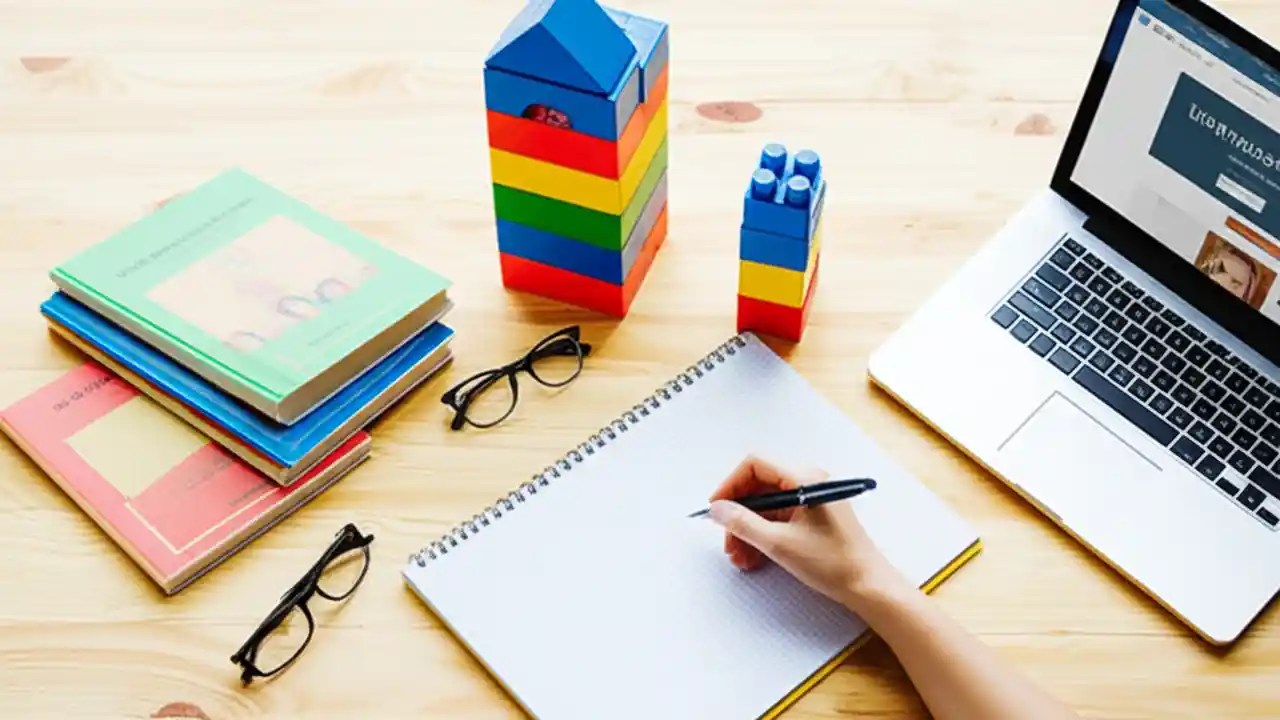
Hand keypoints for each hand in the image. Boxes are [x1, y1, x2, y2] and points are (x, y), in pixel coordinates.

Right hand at [708, 456, 908, 609]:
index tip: (716, 509)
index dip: (730, 485)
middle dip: (739, 515)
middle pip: (759, 486)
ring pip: (767, 506)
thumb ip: (743, 523)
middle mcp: (809, 481)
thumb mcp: (779, 544)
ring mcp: (813, 498)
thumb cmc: (833, 563)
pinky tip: (755, 558)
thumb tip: (717, 509)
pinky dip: (764, 535)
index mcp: (805, 478)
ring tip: (740, 558)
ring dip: (749, 530)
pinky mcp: (815, 515)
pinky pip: (780, 518)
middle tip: (727, 542)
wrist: (868, 586)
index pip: (756, 465)